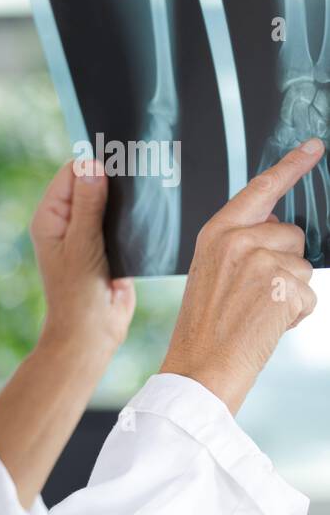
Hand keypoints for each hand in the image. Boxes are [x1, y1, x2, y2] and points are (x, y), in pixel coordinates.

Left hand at [30, 158, 135, 358]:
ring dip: (126, 196)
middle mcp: (67, 221)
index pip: (71, 173)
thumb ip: (88, 205)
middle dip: (113, 176)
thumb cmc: (78, 292)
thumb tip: (92, 165)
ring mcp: (88, 232)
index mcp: (50, 217)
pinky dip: (134, 214)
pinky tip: (153, 206)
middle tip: (141, 165)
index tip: (120, 154)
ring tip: (150, 183)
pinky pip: (123, 220)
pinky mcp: (109, 244)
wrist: (93, 331)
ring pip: (110, 200)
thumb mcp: (83, 244)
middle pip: (92, 182)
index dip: (94, 162)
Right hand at [160, 139, 323, 413]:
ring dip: (292, 292)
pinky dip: (296, 313)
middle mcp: (238, 240)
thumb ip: (240, 246)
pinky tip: (267, 325)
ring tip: (257, 313)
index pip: (260, 190)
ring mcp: (261, 261)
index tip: (314, 147)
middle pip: (291, 235)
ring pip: (304, 266)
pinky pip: (310, 294)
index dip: (290, 166)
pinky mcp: (283, 286)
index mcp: (216, 233)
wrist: (200, 367)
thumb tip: (280, 233)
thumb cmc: (205, 328)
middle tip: (254, 295)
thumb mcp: (212, 273)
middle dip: (286, 263)